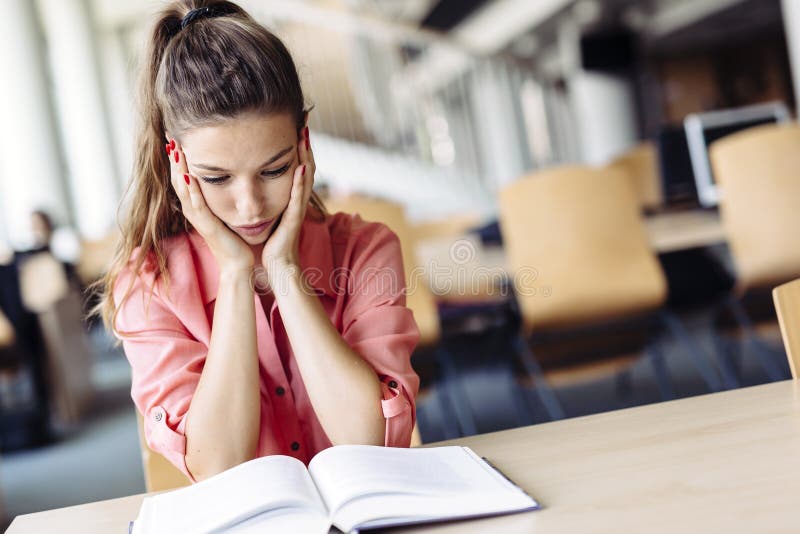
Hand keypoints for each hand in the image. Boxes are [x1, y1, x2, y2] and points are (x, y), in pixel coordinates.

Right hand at [167, 138, 254, 271]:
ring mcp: (198, 218)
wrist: (239, 264)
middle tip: (170, 135)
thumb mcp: (225, 212)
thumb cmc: (235, 239)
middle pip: (178, 179)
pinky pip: (197, 205)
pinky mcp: (207, 226)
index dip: (179, 158)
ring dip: (179, 168)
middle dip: (174, 157)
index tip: (176, 137)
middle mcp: (194, 210)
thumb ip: (221, 197)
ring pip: (183, 189)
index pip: (184, 177)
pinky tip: (189, 175)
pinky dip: (192, 190)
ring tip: (175, 149)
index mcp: (197, 206)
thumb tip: (226, 177)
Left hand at [260, 127, 314, 273]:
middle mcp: (296, 198)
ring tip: (304, 134)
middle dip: (305, 142)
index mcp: (289, 195)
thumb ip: (265, 196)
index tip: (293, 122)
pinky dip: (301, 181)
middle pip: (305, 164)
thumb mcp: (269, 213)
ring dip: (306, 154)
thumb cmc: (271, 242)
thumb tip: (252, 179)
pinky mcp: (294, 219)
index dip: (296, 144)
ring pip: (306, 176)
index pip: (295, 164)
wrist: (277, 266)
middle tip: (304, 119)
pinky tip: (301, 166)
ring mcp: (297, 208)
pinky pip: (298, 197)